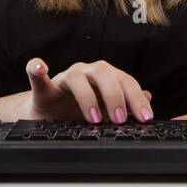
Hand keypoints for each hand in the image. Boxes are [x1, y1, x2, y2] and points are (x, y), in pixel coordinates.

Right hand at [19, 58, 153, 123]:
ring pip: (77, 76)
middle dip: (115, 96)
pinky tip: (40, 66)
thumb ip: (125, 102)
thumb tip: (149, 95)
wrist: (48, 115)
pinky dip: (37, 68)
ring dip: (87, 96)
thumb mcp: (104, 109)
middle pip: (104, 74)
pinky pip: (37, 73)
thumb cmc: (78, 111)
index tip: (146, 117)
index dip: (136, 99)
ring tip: (95, 118)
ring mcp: (64, 78)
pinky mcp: (43, 87)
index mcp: (104, 78)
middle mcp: (86, 73)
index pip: (125, 81)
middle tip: (120, 119)